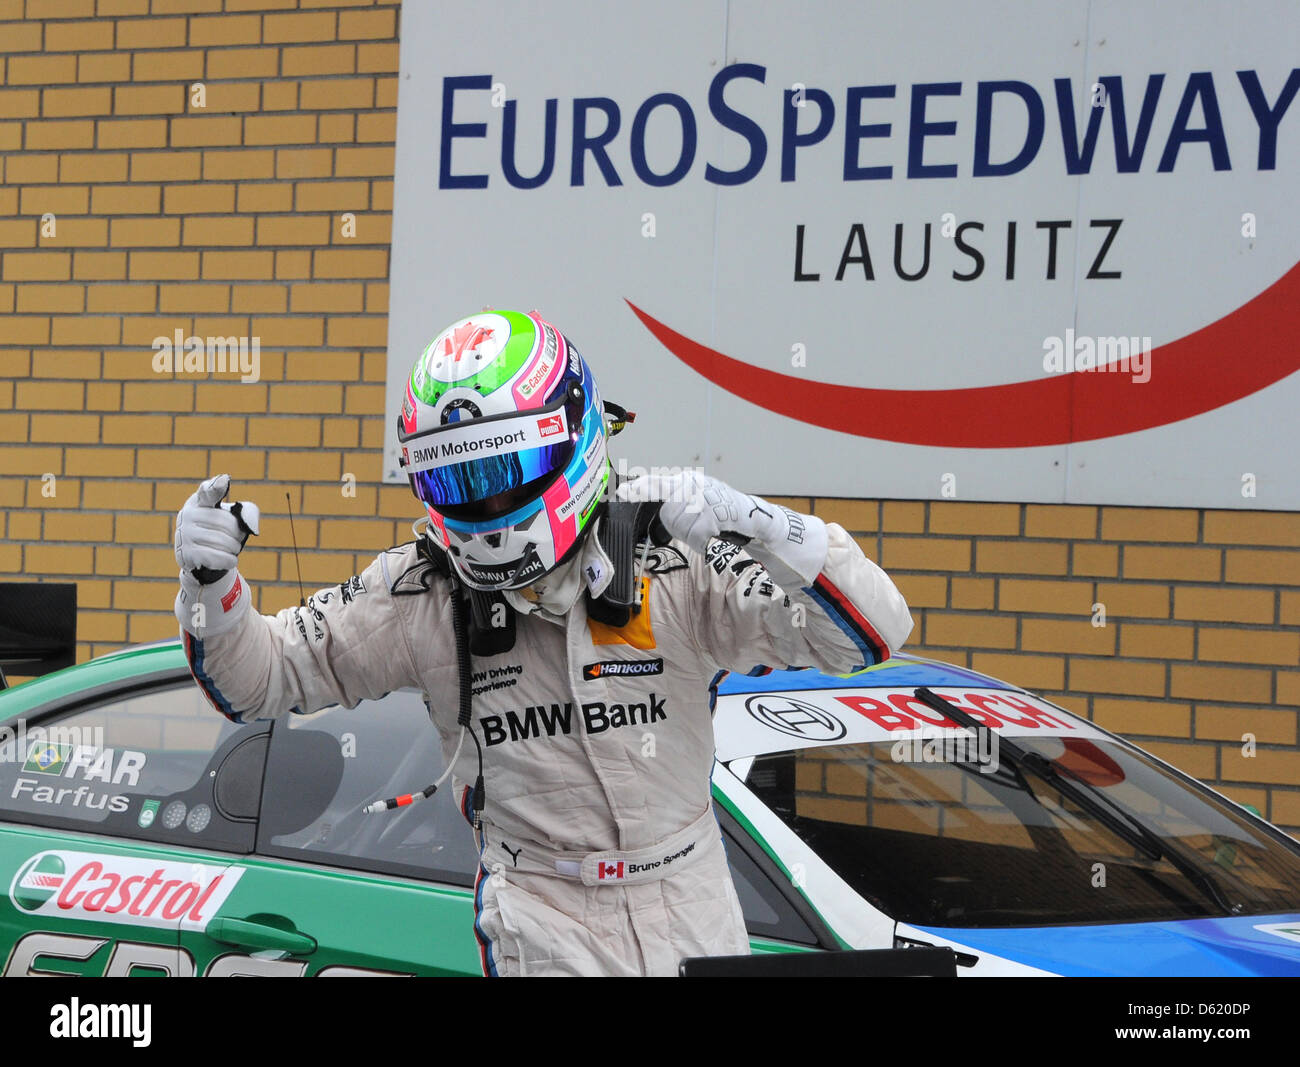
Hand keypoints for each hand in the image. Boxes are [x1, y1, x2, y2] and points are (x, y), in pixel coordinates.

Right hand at [174, 474, 260, 583]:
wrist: (202, 559)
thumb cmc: (221, 532)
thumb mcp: (234, 517)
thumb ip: (247, 512)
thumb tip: (250, 524)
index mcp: (199, 501)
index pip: (208, 491)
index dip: (216, 487)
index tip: (224, 481)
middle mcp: (188, 514)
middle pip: (226, 524)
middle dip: (238, 535)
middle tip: (236, 539)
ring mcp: (184, 534)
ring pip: (223, 542)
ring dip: (234, 548)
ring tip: (232, 549)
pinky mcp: (186, 553)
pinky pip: (217, 557)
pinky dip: (230, 560)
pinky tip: (230, 559)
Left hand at [616, 470, 780, 554]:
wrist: (753, 516)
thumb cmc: (721, 510)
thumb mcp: (697, 496)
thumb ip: (674, 497)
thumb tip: (646, 496)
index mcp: (686, 481)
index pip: (655, 484)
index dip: (637, 490)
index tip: (621, 492)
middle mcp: (693, 486)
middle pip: (668, 513)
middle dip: (678, 525)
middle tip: (694, 525)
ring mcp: (703, 500)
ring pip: (681, 525)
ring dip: (691, 533)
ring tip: (707, 526)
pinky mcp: (712, 516)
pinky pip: (695, 535)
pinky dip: (702, 539)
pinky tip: (714, 532)